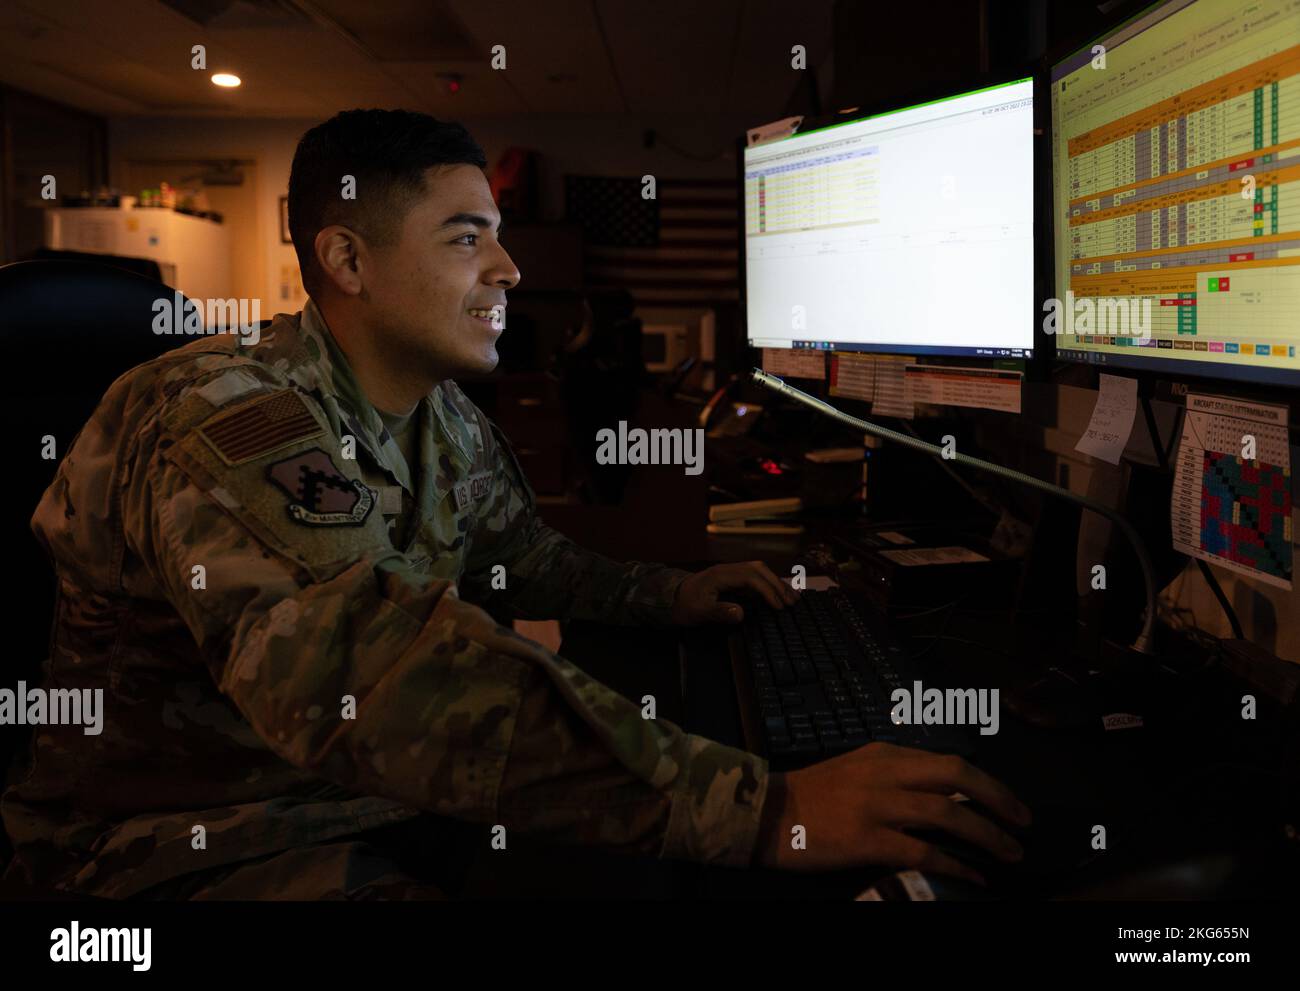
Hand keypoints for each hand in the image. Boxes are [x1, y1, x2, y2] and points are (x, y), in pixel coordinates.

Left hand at [670, 560, 797, 625]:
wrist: (669, 598)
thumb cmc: (684, 605)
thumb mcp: (698, 612)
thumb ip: (718, 612)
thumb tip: (741, 613)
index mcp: (720, 575)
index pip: (751, 578)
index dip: (767, 591)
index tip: (779, 606)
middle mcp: (728, 570)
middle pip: (759, 570)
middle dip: (777, 585)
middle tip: (793, 602)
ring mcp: (730, 572)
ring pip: (759, 571)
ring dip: (776, 582)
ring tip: (792, 597)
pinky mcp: (732, 578)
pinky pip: (755, 576)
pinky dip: (769, 584)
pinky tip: (778, 594)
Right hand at [753, 742, 1031, 883]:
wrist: (766, 814)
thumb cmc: (812, 795)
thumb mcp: (858, 770)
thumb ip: (897, 776)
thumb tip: (945, 797)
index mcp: (885, 754)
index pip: (949, 761)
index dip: (987, 782)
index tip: (1009, 801)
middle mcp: (886, 774)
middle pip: (957, 776)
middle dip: (998, 798)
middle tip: (1023, 821)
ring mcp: (877, 806)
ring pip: (947, 814)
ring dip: (987, 834)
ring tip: (1011, 852)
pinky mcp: (867, 839)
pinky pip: (923, 850)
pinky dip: (955, 863)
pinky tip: (974, 875)